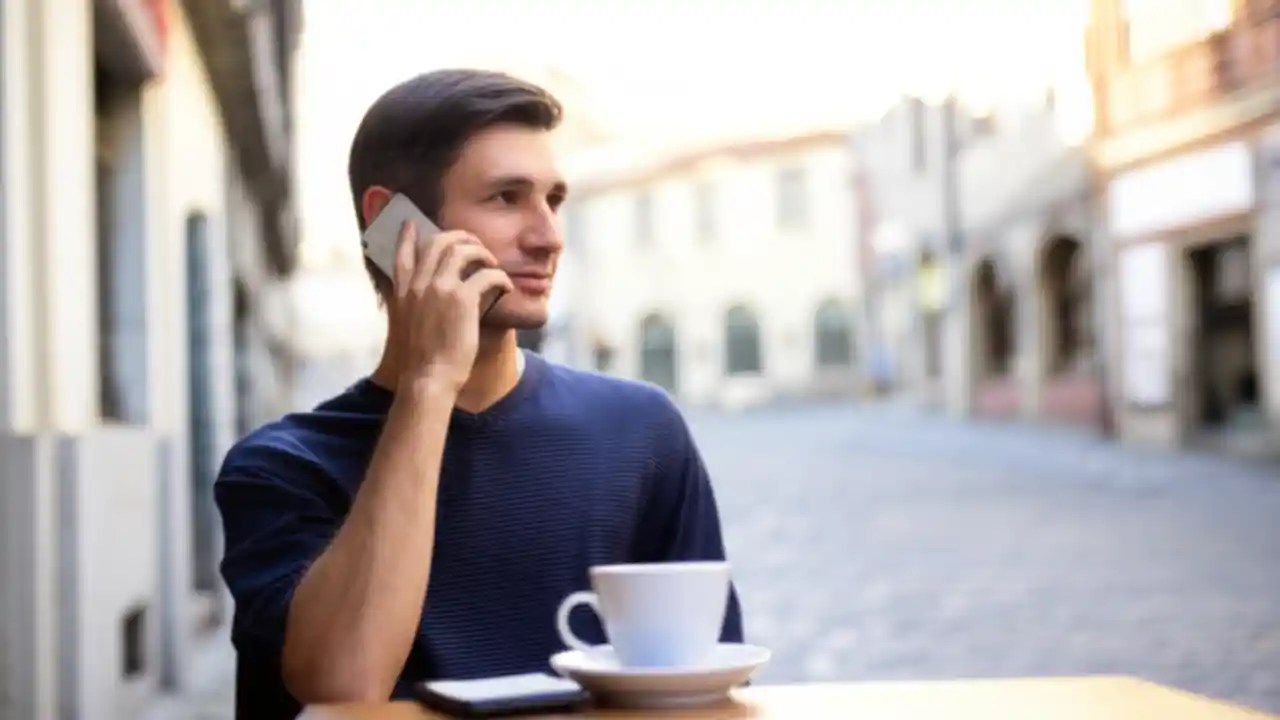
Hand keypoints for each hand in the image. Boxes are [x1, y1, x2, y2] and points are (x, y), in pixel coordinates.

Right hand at [390, 221, 513, 391]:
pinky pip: (487, 274)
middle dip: (459, 236)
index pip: (402, 253)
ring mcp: (438, 289)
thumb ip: (415, 306)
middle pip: (438, 241)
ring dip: (483, 253)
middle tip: (475, 244)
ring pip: (463, 250)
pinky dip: (500, 277)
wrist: (428, 378)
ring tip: (493, 264)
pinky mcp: (461, 299)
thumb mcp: (408, 327)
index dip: (408, 236)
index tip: (412, 224)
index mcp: (402, 292)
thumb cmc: (422, 361)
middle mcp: (418, 285)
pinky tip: (506, 287)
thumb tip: (432, 296)